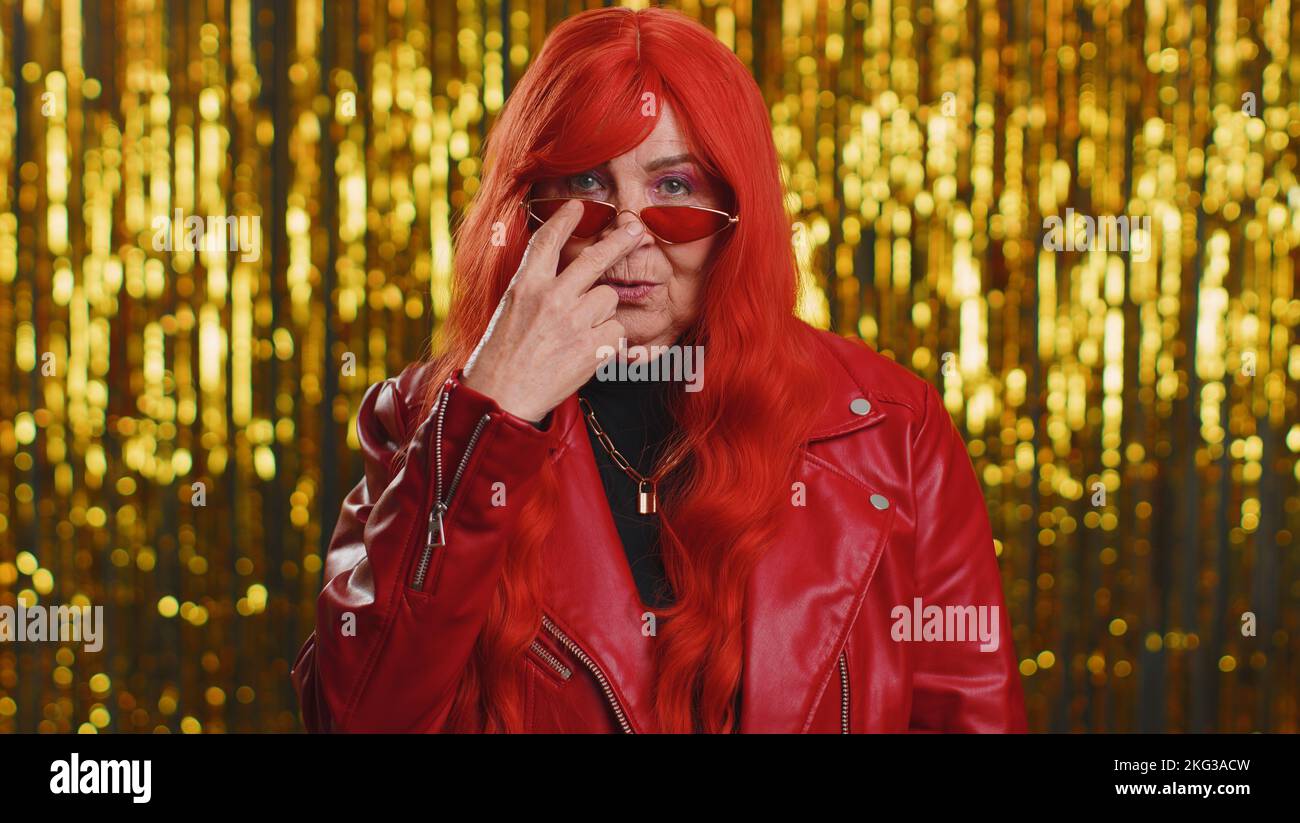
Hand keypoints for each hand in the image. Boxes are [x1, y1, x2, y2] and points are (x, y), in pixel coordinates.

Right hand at [461, 199, 639, 422]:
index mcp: (525, 285)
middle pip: (595, 259)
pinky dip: (608, 341)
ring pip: (609, 298)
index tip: (577, 206)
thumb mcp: (509, 311)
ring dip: (602, 311)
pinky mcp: (591, 348)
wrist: (500, 398)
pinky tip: (588, 352)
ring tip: (580, 333)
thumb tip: (561, 271)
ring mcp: (573, 322)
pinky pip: (616, 331)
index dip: (564, 219)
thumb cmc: (499, 358)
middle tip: (635, 230)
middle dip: (619, 242)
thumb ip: (534, 288)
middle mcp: (551, 297)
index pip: (548, 241)